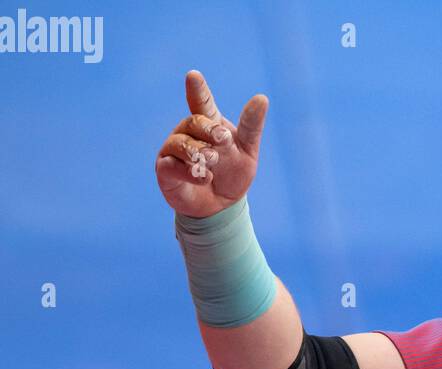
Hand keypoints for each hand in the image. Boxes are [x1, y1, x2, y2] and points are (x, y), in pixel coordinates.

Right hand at [155, 69, 267, 217]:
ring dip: (197, 151)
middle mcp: (188, 132)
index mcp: (208, 124)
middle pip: (194, 122)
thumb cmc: (232, 172)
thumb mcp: (247, 150)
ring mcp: (174, 150)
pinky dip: (189, 172)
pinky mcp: (166, 169)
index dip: (198, 90)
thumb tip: (262, 98)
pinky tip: (205, 177)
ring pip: (180, 143)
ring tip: (212, 160)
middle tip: (223, 139)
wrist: (220, 206)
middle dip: (209, 130)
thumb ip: (251, 126)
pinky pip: (172, 166)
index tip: (194, 76)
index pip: (202, 102)